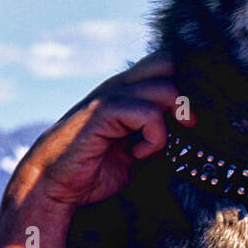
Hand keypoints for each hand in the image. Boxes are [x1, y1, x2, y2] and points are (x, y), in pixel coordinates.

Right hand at [0, 54, 180, 247]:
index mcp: (128, 91)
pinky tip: (139, 153)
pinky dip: (154, 137)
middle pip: (169, 63)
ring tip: (155, 147)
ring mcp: (111, 96)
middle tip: (189, 125)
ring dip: (171, 120)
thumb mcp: (134, 150)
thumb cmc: (92, 171)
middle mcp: (121, 86)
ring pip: (165, 88)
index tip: (196, 116)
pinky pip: (147, 113)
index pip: (166, 65)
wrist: (51, 184)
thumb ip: (158, 135)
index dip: (188, 83)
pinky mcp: (103, 112)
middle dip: (188, 93)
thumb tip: (193, 133)